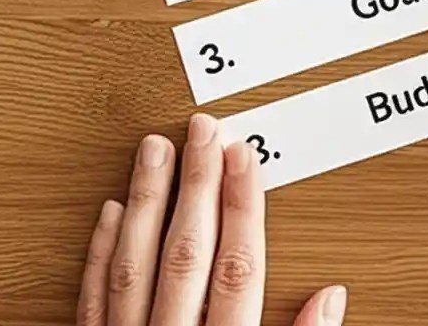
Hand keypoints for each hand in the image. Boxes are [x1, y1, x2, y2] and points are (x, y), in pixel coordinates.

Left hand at [76, 114, 347, 325]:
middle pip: (187, 251)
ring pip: (134, 263)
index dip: (242, 205)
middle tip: (203, 130)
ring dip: (146, 200)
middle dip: (198, 183)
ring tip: (154, 149)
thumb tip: (333, 297)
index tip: (243, 156)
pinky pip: (94, 297)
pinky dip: (102, 253)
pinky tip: (112, 212)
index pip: (238, 266)